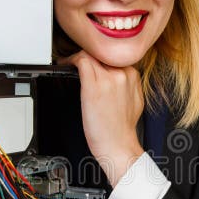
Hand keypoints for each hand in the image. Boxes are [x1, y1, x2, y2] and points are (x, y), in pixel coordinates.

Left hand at [60, 50, 144, 185]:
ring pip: (90, 54)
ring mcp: (109, 79)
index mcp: (132, 77)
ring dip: (77, 57)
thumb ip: (125, 84)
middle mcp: (123, 74)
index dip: (97, 56)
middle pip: (101, 53)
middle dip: (87, 55)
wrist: (118, 146)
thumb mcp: (133, 101)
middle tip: (75, 60)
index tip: (89, 60)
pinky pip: (81, 62)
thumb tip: (113, 76)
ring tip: (68, 62)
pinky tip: (65, 65)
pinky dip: (70, 61)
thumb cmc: (121, 129)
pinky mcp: (94, 87)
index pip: (112, 55)